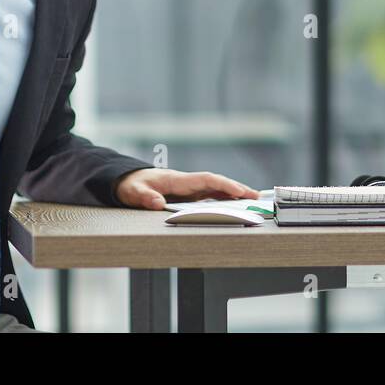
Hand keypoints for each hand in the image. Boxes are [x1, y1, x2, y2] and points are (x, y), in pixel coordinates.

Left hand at [114, 168, 259, 209]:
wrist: (127, 179)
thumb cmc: (131, 185)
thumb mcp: (133, 192)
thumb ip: (144, 197)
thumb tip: (157, 204)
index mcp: (177, 180)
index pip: (206, 180)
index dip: (224, 185)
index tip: (240, 192)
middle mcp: (186, 182)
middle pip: (216, 183)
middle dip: (237, 188)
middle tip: (257, 197)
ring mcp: (188, 188)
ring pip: (215, 188)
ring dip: (233, 193)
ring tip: (253, 201)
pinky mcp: (187, 194)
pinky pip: (209, 195)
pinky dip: (223, 198)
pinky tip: (235, 204)